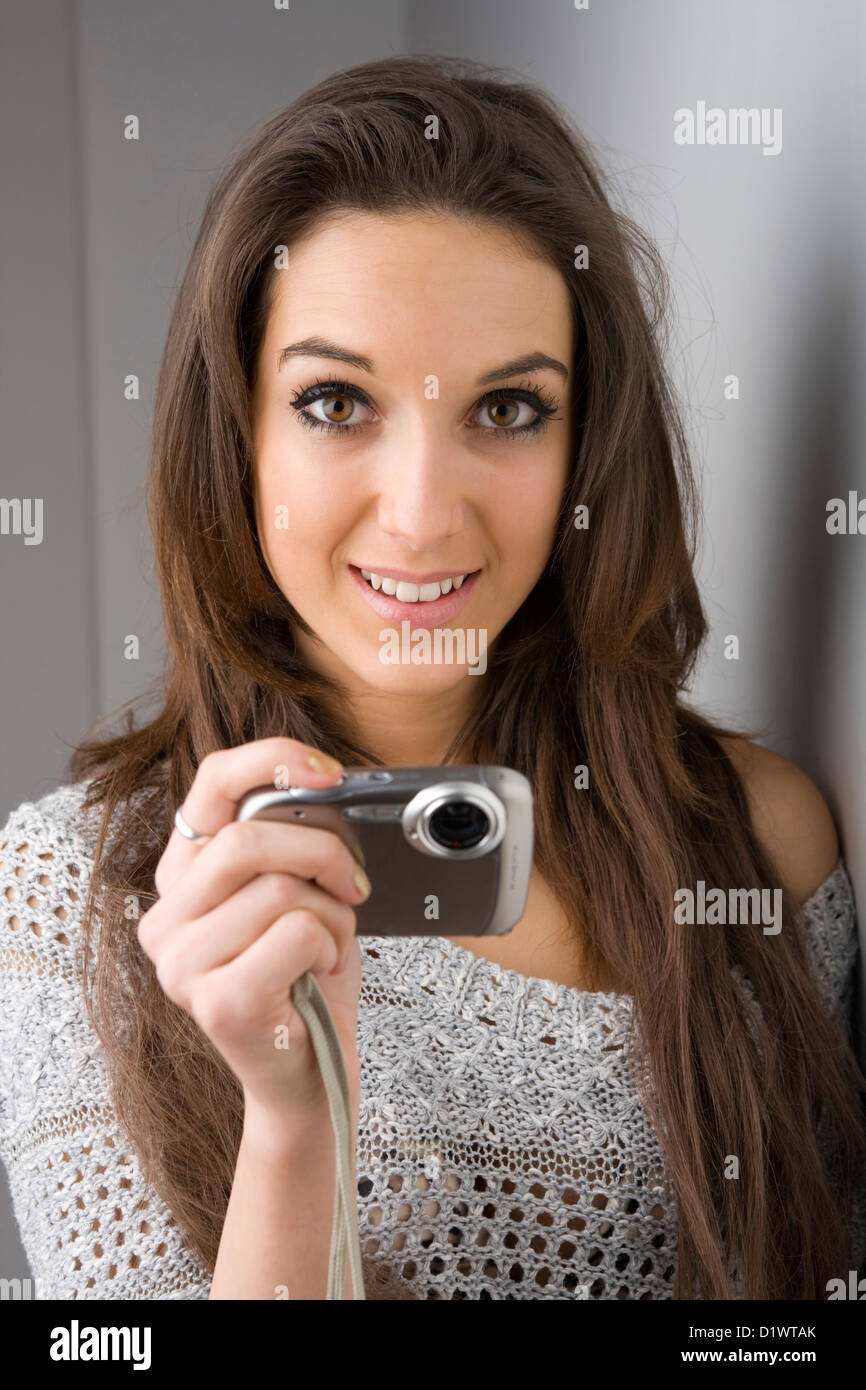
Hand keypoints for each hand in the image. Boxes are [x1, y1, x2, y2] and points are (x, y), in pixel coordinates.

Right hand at [137, 738, 370, 1118]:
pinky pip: (297, 933)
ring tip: (330, 947)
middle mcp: (165, 918)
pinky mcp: (216, 1003)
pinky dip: (331, 947)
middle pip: (249, 840)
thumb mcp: (296, 896)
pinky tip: (320, 975)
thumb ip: (290, 844)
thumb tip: (324, 788)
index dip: (272, 760)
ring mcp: (181, 964)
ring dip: (334, 916)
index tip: (328, 771)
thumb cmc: (305, 980)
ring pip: (282, 890)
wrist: (306, 1078)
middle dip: (324, 853)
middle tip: (354, 884)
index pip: (212, 783)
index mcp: (181, 878)